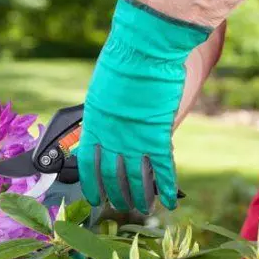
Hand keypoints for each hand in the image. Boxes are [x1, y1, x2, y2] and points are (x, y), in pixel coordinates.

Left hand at [77, 0, 209, 213]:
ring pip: (137, 178)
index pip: (88, 164)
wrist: (143, 49)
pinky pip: (163, 167)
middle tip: (120, 205)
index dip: (91, 184)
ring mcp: (135, 138)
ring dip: (140, 197)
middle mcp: (112, 137)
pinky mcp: (158, 134)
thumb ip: (105, 116)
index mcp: (94, 125)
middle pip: (112, 176)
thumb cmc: (121, 62)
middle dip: (116, 194)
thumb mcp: (102, 91)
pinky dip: (168, 185)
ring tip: (142, 210)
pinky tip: (170, 199)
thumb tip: (107, 129)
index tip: (93, 196)